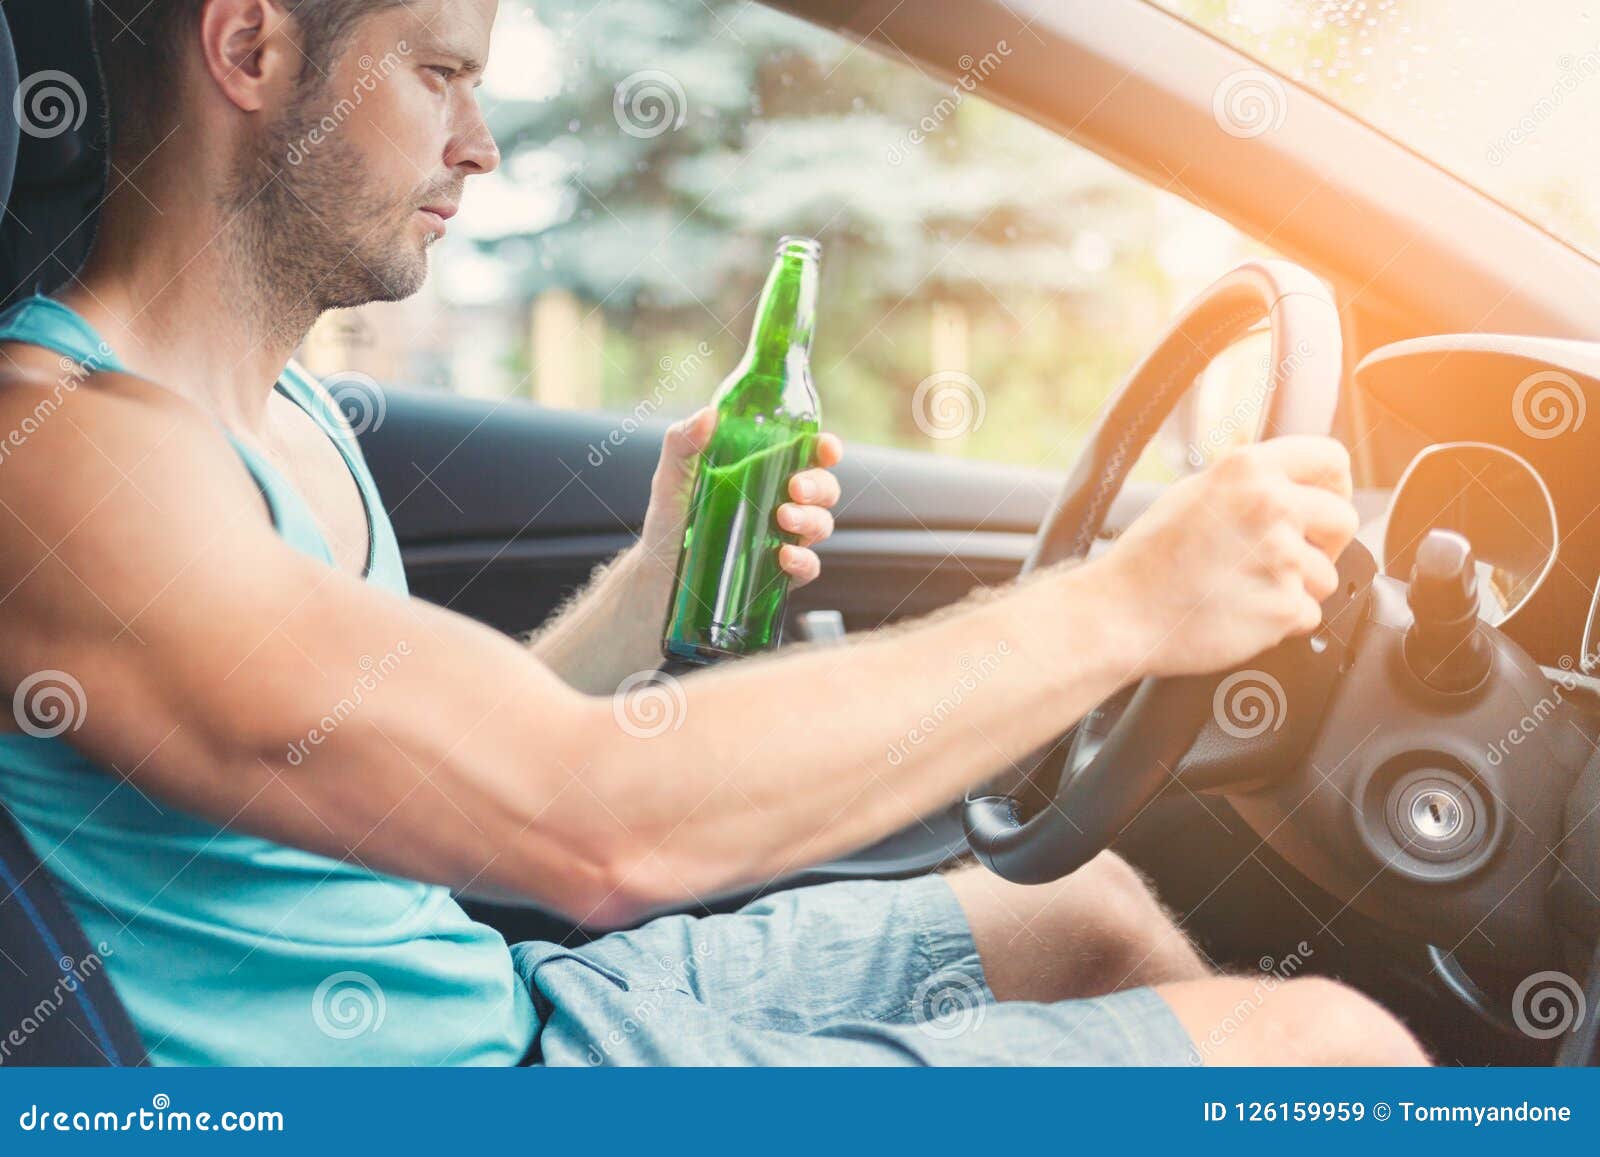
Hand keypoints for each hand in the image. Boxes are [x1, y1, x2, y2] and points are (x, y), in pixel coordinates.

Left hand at [640, 406, 845, 586]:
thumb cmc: (670, 522)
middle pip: (824, 489)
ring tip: (783, 517)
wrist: (657, 576)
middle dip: (818, 485)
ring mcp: (782, 540)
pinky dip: (803, 561)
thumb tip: (708, 415)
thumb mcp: (671, 477)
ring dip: (811, 519)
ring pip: (821, 525)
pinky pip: (807, 567)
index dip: (825, 450)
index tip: (825, 448)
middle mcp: (780, 504)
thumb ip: (682, 441)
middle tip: (795, 487)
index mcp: (764, 474)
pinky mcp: (777, 575)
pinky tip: (785, 555)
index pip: (808, 456)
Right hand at [1093, 436, 1359, 679]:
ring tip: (1245, 588)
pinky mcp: (1282, 607)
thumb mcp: (1194, 493)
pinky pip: (1309, 614)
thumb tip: (1296, 488)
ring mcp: (1279, 557)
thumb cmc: (1148, 560)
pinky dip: (1281, 620)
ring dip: (1297, 587)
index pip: (1332, 458)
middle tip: (1283, 557)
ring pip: (1327, 575)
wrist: (1118, 613)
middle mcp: (1269, 505)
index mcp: (1247, 469)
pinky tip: (1241, 611)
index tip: (1319, 505)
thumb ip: (1249, 484)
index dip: (1331, 486)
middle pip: (1344, 519)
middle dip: (1323, 542)